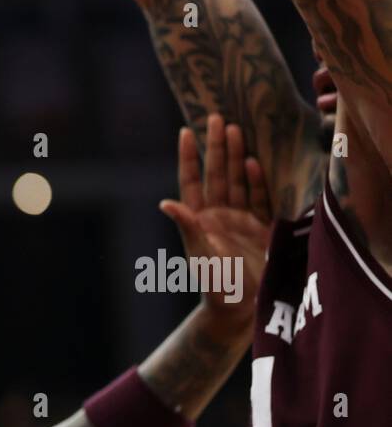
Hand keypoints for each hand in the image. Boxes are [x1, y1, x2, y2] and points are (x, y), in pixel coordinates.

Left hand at [159, 113, 271, 336]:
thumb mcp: (200, 255)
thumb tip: (165, 203)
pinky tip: (254, 161)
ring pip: (237, 181)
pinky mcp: (261, 227)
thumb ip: (187, 227)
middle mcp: (217, 215)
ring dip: (236, 157)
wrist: (240, 309)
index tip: (185, 131)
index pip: (190, 181)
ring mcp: (239, 219)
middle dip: (216, 147)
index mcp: (198, 220)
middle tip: (216, 117)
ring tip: (235, 129)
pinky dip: (257, 180)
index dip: (188, 157)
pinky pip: (259, 198)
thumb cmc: (215, 285)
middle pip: (216, 174)